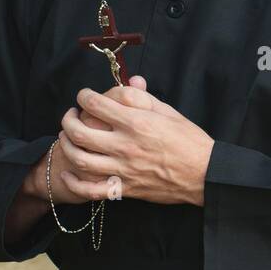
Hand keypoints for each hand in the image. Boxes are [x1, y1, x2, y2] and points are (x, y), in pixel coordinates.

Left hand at [57, 75, 215, 206]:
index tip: (84, 95)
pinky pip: (90, 189)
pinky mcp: (124, 188)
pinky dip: (74, 182)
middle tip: (71, 115)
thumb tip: (131, 80)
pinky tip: (69, 173)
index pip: (96, 104)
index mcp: (136, 122)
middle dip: (68, 119)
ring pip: (80, 159)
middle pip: (79, 132)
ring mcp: (123, 169)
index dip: (84, 96)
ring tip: (68, 137)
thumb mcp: (169, 112)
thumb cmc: (190, 140)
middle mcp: (125, 146)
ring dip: (66, 146)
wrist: (204, 173)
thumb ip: (144, 97)